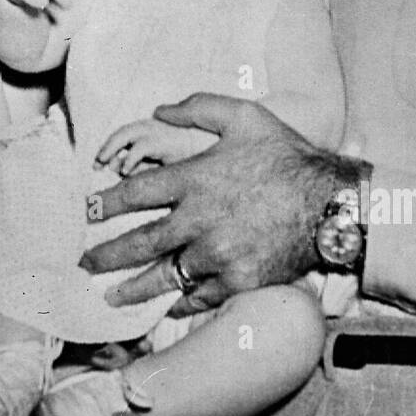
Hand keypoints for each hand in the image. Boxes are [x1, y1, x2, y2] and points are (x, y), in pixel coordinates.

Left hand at [80, 94, 363, 315]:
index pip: (135, 194)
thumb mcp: (244, 116)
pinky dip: (178, 304)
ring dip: (132, 288)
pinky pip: (200, 297)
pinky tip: (163, 307)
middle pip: (139, 242)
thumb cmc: (288, 155)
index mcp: (195, 179)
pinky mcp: (238, 281)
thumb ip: (198, 108)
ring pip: (164, 277)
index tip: (87, 213)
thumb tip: (159, 110)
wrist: (332, 203)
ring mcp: (218, 255)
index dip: (105, 204)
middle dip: (106, 255)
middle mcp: (199, 220)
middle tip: (83, 263)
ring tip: (109, 296)